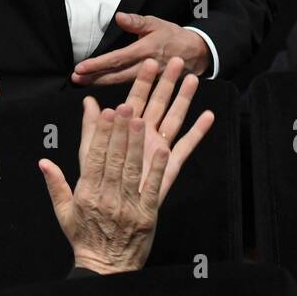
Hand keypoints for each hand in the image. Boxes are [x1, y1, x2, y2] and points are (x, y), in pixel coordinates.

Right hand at [39, 103, 164, 273]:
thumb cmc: (84, 238)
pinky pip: (153, 188)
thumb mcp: (64, 213)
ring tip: (140, 119)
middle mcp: (106, 198)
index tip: (103, 112)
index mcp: (86, 194)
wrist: (106, 269)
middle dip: (119, 130)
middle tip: (125, 106)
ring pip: (131, 169)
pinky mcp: (147, 215)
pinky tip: (162, 149)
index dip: (99, 133)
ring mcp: (127, 207)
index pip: (92, 158)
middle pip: (112, 158)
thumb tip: (43, 161)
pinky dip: (157, 168)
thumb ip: (55, 184)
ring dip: (136, 143)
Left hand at [71, 13, 210, 85]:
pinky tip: (102, 85)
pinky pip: (130, 86)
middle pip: (115, 75)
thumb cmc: (173, 36)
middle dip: (94, 78)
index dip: (98, 64)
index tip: (79, 68)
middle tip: (75, 80)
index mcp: (145, 50)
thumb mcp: (157, 23)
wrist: (196, 53)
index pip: (117, 59)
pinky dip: (114, 85)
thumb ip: (137, 22)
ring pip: (121, 82)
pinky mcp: (152, 85)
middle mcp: (145, 67)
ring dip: (101, 82)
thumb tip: (119, 17)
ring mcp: (149, 78)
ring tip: (83, 82)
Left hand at [79, 57, 214, 202]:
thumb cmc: (94, 196)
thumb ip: (90, 131)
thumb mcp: (88, 160)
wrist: (109, 236)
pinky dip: (197, 132)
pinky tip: (208, 115)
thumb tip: (88, 101)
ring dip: (183, 100)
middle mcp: (142, 141)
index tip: (148, 61)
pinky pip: (184, 148)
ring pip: (173, 121)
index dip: (140, 82)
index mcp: (122, 135)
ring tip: (193, 79)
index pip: (133, 101)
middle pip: (156, 106)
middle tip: (175, 60)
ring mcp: (157, 153)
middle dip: (165, 83)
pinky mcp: (169, 170)